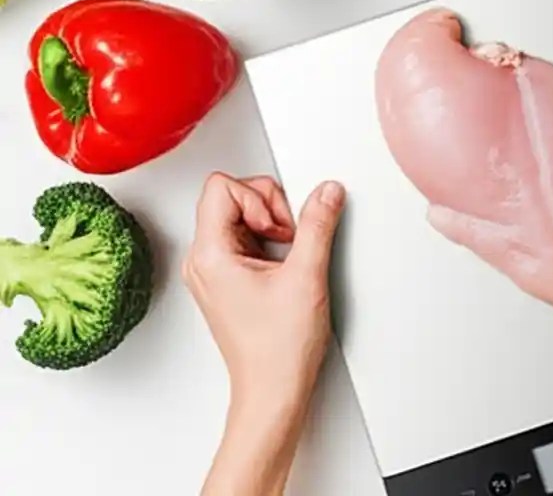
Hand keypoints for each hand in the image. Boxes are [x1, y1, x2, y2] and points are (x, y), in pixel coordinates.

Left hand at [184, 173, 345, 495]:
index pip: (222, 186)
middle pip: (230, 197)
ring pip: (238, 218)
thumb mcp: (307, 276)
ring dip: (270, 227)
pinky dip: (268, 244)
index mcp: (209, 254)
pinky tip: (284, 268)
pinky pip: (243, 241)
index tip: (280, 227)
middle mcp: (202, 261)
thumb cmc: (278, 349)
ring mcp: (212, 272)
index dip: (260, 197)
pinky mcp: (226, 281)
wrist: (273, 390)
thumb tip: (326, 192)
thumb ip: (318, 224)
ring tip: (288, 257)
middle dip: (268, 208)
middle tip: (289, 239)